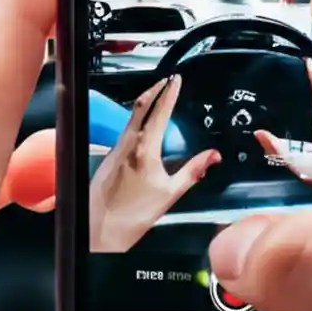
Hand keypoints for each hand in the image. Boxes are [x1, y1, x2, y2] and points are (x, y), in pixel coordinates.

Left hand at [89, 73, 220, 251]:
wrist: (98, 231)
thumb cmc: (133, 216)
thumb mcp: (170, 194)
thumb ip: (193, 171)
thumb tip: (212, 156)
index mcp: (145, 150)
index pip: (159, 111)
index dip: (169, 92)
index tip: (176, 79)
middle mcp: (127, 144)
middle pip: (140, 106)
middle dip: (155, 89)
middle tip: (167, 79)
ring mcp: (115, 149)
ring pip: (130, 116)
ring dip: (144, 102)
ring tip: (157, 95)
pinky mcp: (108, 157)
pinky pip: (125, 129)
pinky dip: (136, 119)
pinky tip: (143, 124)